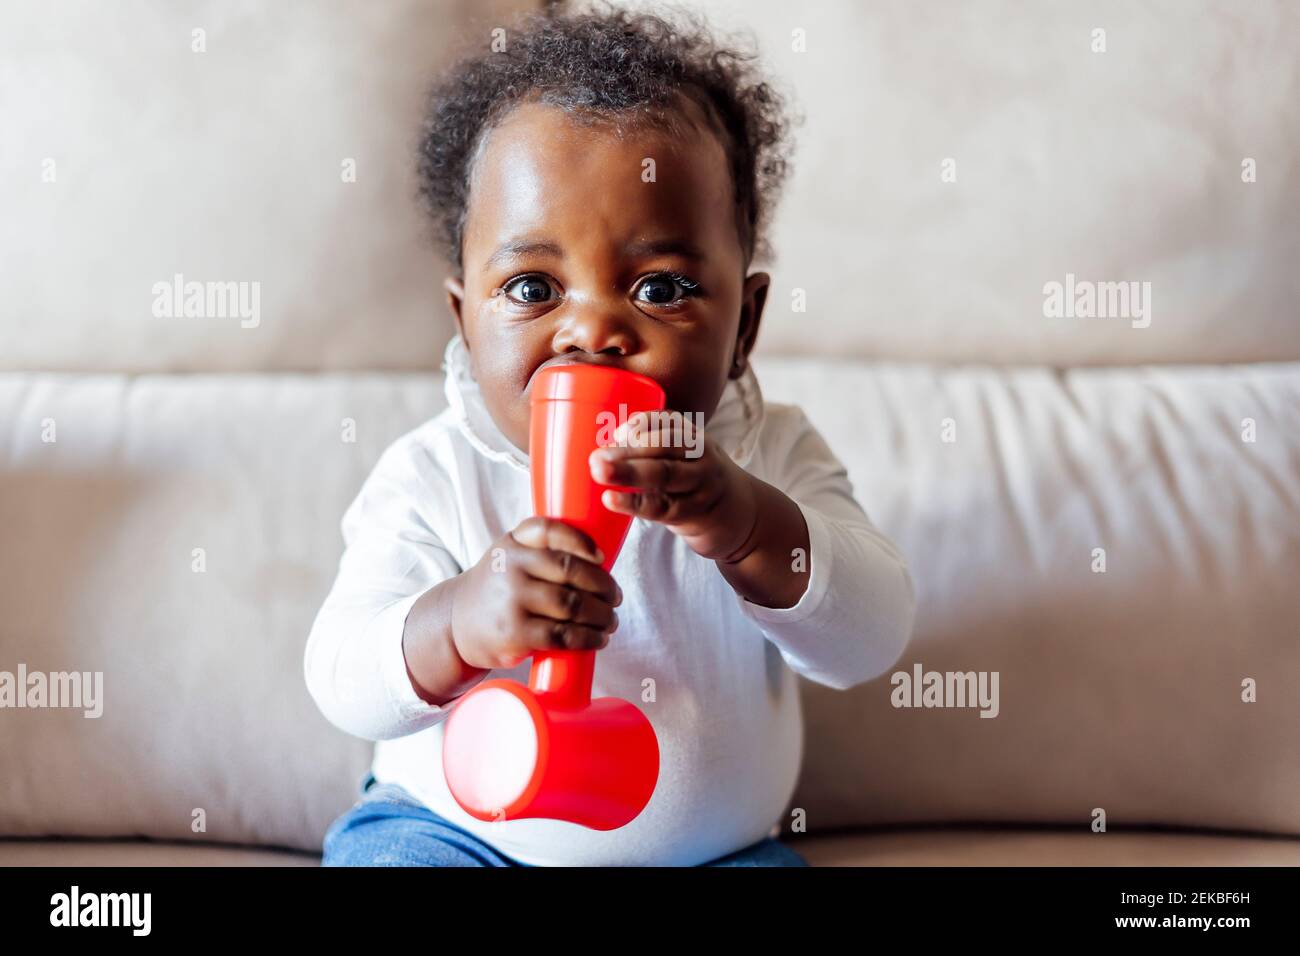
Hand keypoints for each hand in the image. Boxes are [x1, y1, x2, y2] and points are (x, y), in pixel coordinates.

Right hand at [449, 516, 622, 670]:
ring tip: (610, 621)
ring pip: (572, 604)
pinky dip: (588, 638)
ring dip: (602, 615)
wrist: (455, 624)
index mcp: (513, 543)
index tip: (602, 557)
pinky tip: (598, 639)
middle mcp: (511, 567)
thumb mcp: (509, 556)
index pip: (551, 530)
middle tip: (615, 598)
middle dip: (604, 586)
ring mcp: (512, 600)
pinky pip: (563, 635)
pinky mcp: (515, 633)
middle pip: (571, 570)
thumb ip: (543, 549)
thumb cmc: (498, 589)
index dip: (581, 541)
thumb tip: (601, 561)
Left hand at [589, 410, 760, 562]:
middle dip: (628, 448)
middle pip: (665, 446)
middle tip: (596, 457)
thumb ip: (652, 450)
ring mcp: (701, 485)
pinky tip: (611, 500)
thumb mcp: (686, 458)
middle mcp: (702, 457)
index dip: (641, 424)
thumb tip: (603, 449)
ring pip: (665, 474)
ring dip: (628, 472)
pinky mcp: (694, 513)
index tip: (616, 432)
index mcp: (695, 438)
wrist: (742, 517)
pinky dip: (634, 503)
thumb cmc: (698, 484)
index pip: (669, 422)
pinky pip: (661, 507)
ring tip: (598, 471)